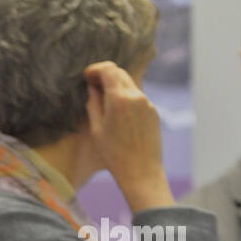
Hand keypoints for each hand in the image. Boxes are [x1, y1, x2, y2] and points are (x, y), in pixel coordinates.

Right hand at [83, 61, 172, 212]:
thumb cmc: (114, 154)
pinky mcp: (153, 111)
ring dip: (115, 86)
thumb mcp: (96, 129)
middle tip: (92, 85)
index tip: (87, 76)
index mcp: (119, 99)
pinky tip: (117, 113)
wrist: (141, 171)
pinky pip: (137, 97)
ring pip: (129, 84)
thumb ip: (94, 104)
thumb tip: (93, 88)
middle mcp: (136, 96)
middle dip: (105, 75)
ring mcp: (147, 103)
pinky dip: (125, 97)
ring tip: (103, 101)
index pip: (109, 70)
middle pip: (120, 73)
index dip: (96, 69)